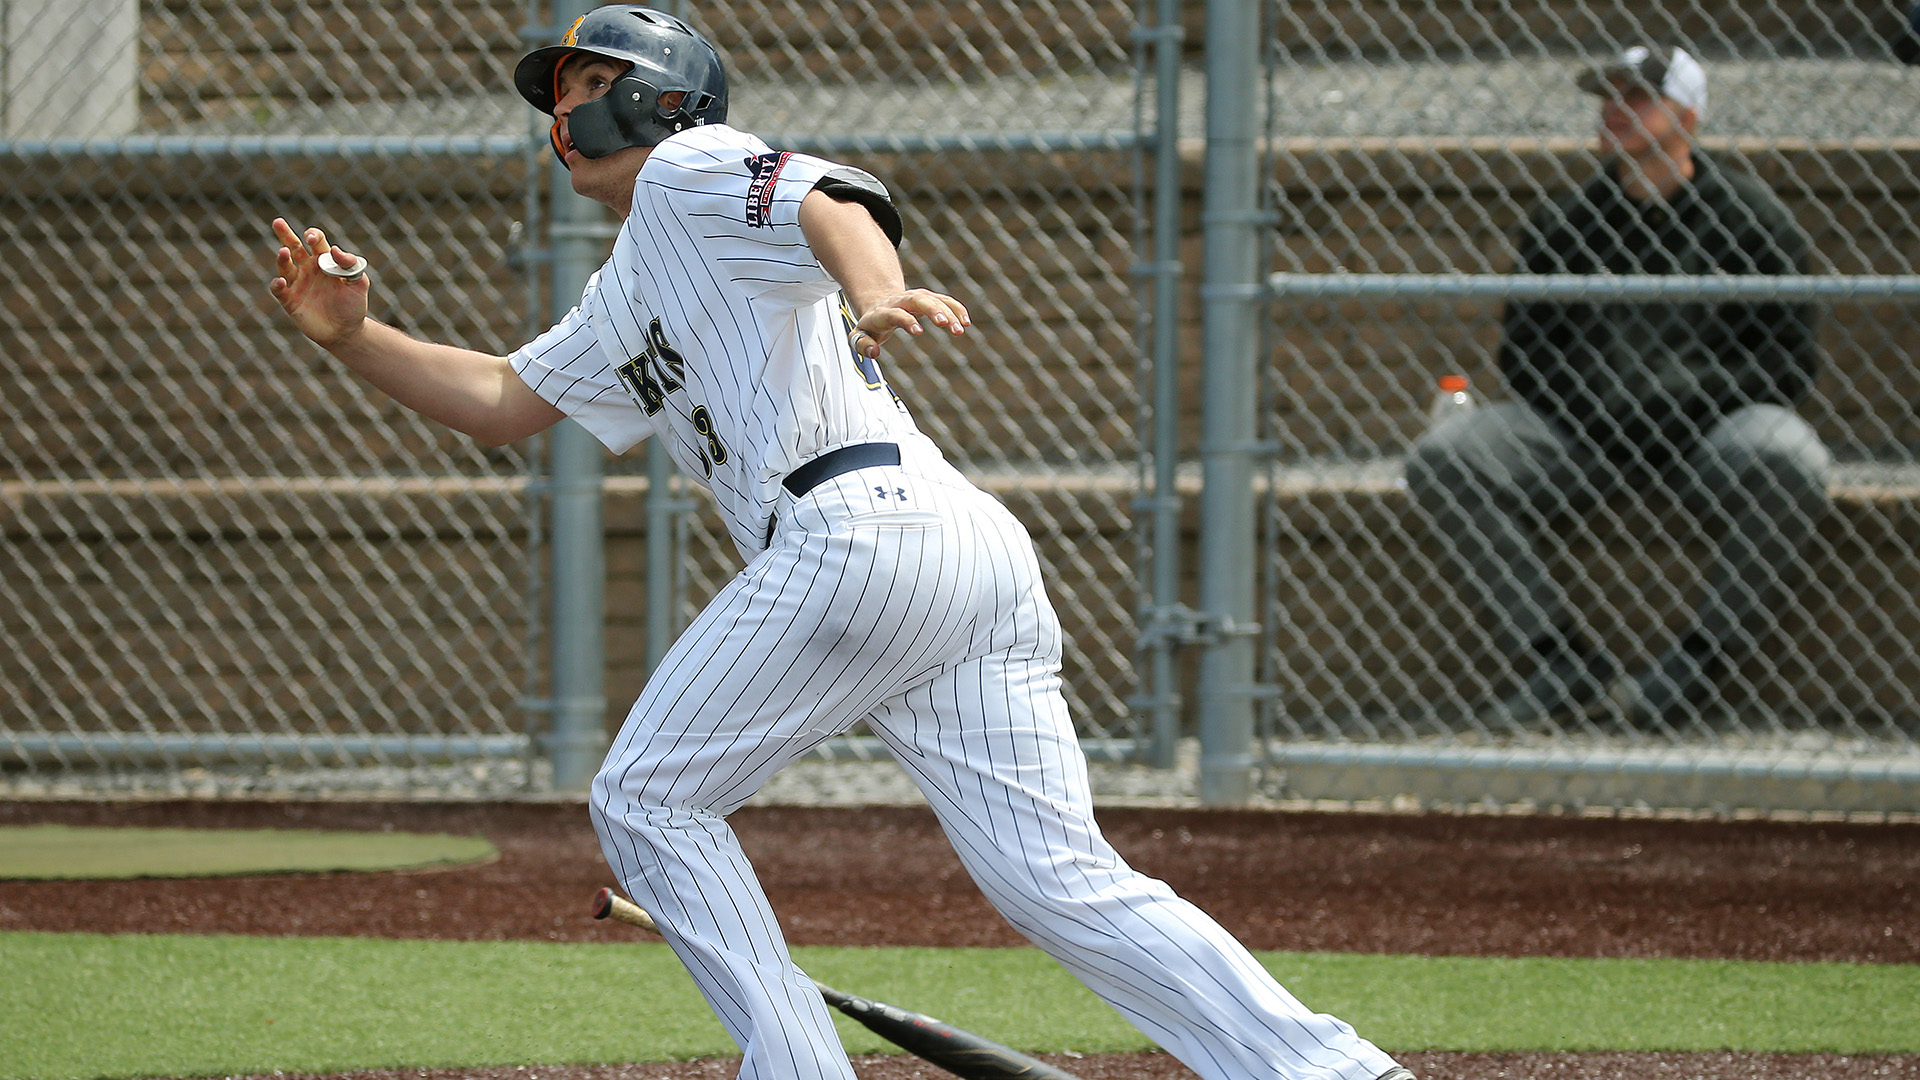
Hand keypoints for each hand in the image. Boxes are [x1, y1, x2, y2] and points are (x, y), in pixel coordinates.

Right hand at [268, 218, 369, 349]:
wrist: (346, 332)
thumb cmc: (353, 305)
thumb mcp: (358, 283)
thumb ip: (350, 265)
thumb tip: (335, 249)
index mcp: (324, 261)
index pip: (316, 241)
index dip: (313, 236)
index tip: (312, 239)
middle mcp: (308, 269)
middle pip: (294, 247)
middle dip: (285, 234)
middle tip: (277, 221)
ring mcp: (298, 284)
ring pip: (284, 266)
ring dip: (282, 258)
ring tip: (283, 251)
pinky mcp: (290, 300)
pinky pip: (279, 289)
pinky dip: (277, 284)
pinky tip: (280, 280)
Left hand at [849, 288, 969, 360]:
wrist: (878, 301)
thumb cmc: (871, 323)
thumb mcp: (859, 335)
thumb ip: (862, 344)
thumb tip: (874, 353)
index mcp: (884, 311)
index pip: (896, 313)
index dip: (906, 320)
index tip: (919, 331)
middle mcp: (902, 300)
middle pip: (919, 300)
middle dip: (933, 310)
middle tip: (946, 324)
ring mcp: (917, 297)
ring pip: (935, 300)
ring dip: (949, 312)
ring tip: (960, 329)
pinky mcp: (929, 298)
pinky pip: (945, 301)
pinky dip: (956, 309)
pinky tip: (966, 322)